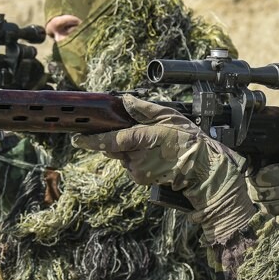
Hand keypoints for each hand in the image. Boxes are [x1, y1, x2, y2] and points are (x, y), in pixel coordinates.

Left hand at [73, 95, 255, 241]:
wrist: (202, 169)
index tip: (77, 138)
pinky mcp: (142, 179)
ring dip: (130, 150)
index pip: (109, 140)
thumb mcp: (169, 117)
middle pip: (115, 148)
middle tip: (139, 135)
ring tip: (153, 146)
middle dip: (118, 141)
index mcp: (141, 140)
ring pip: (123, 157)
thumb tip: (125, 100)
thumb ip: (144, 109)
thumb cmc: (188, 142)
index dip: (90, 140)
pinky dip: (137, 159)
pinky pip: (132, 166)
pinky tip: (154, 155)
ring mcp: (138, 171)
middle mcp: (136, 158)